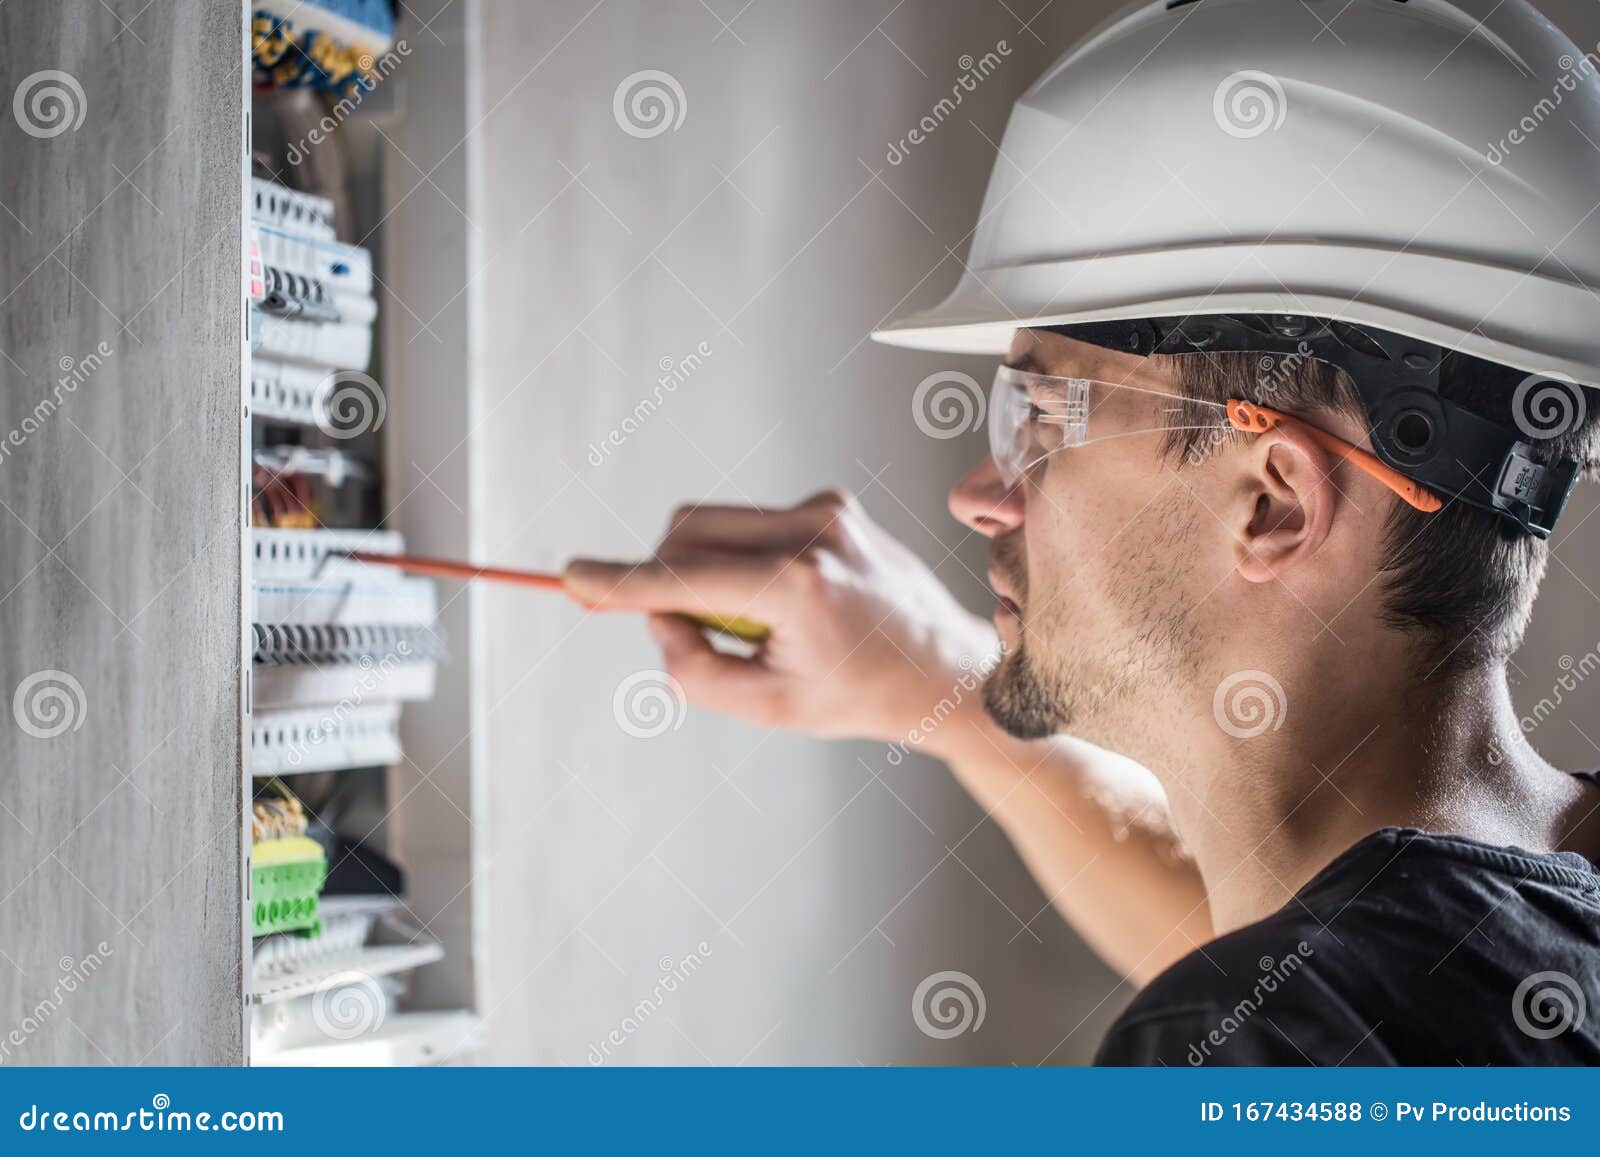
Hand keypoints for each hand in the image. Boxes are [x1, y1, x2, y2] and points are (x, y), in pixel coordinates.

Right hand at [564, 490, 996, 745]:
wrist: (944, 670)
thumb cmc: (861, 696)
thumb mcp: (768, 708)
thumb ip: (694, 667)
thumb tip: (656, 614)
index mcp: (800, 588)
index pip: (685, 577)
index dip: (620, 582)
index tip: (571, 577)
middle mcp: (814, 533)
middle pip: (688, 531)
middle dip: (665, 575)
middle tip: (691, 630)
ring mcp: (827, 512)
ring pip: (715, 524)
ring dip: (708, 570)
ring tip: (759, 624)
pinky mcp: (832, 505)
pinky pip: (751, 525)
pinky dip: (744, 561)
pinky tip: (789, 603)